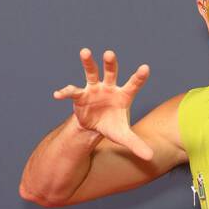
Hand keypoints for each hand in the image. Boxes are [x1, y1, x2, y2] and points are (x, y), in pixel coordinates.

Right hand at [53, 48, 153, 162]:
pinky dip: (65, 92)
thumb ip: (136, 144)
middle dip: (110, 63)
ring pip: (91, 73)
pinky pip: (73, 91)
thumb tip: (151, 157)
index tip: (145, 68)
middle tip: (109, 53)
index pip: (134, 84)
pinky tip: (58, 94)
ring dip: (88, 62)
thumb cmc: (113, 125)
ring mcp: (94, 89)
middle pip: (111, 72)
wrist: (95, 126)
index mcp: (123, 95)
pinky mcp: (81, 95)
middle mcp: (109, 87)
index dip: (139, 77)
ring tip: (85, 52)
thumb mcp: (124, 136)